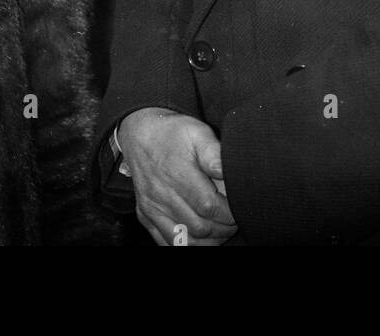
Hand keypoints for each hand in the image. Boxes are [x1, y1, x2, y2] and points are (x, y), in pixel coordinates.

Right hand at [118, 108, 236, 245]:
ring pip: (184, 241)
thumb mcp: (197, 133)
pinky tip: (201, 238)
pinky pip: (166, 242)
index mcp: (178, 174)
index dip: (229, 213)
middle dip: (223, 228)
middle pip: (199, 228)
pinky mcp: (145, 216)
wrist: (140, 133)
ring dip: (207, 241)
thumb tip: (231, 173)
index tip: (239, 208)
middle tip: (234, 220)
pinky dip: (186, 245)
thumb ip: (215, 154)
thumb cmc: (173, 133)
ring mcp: (152, 208)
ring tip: (220, 230)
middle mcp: (162, 195)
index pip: (210, 207)